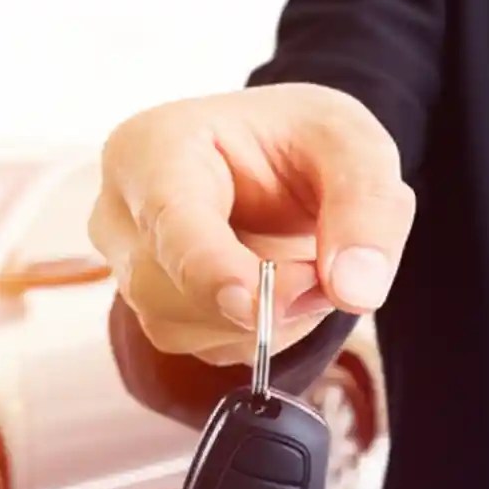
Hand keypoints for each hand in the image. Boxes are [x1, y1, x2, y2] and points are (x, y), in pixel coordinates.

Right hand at [90, 82, 414, 364]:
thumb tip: (356, 291)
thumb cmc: (296, 141)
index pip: (167, 221)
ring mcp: (127, 269)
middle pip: (168, 290)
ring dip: (268, 319)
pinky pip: (204, 347)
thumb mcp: (352, 144)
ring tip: (306, 266)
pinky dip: (261, 332)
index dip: (207, 269)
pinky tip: (277, 287)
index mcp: (150, 150)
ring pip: (185, 329)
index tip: (250, 304)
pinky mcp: (153, 313)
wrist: (275, 161)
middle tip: (330, 273)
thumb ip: (369, 206)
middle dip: (262, 297)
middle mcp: (119, 214)